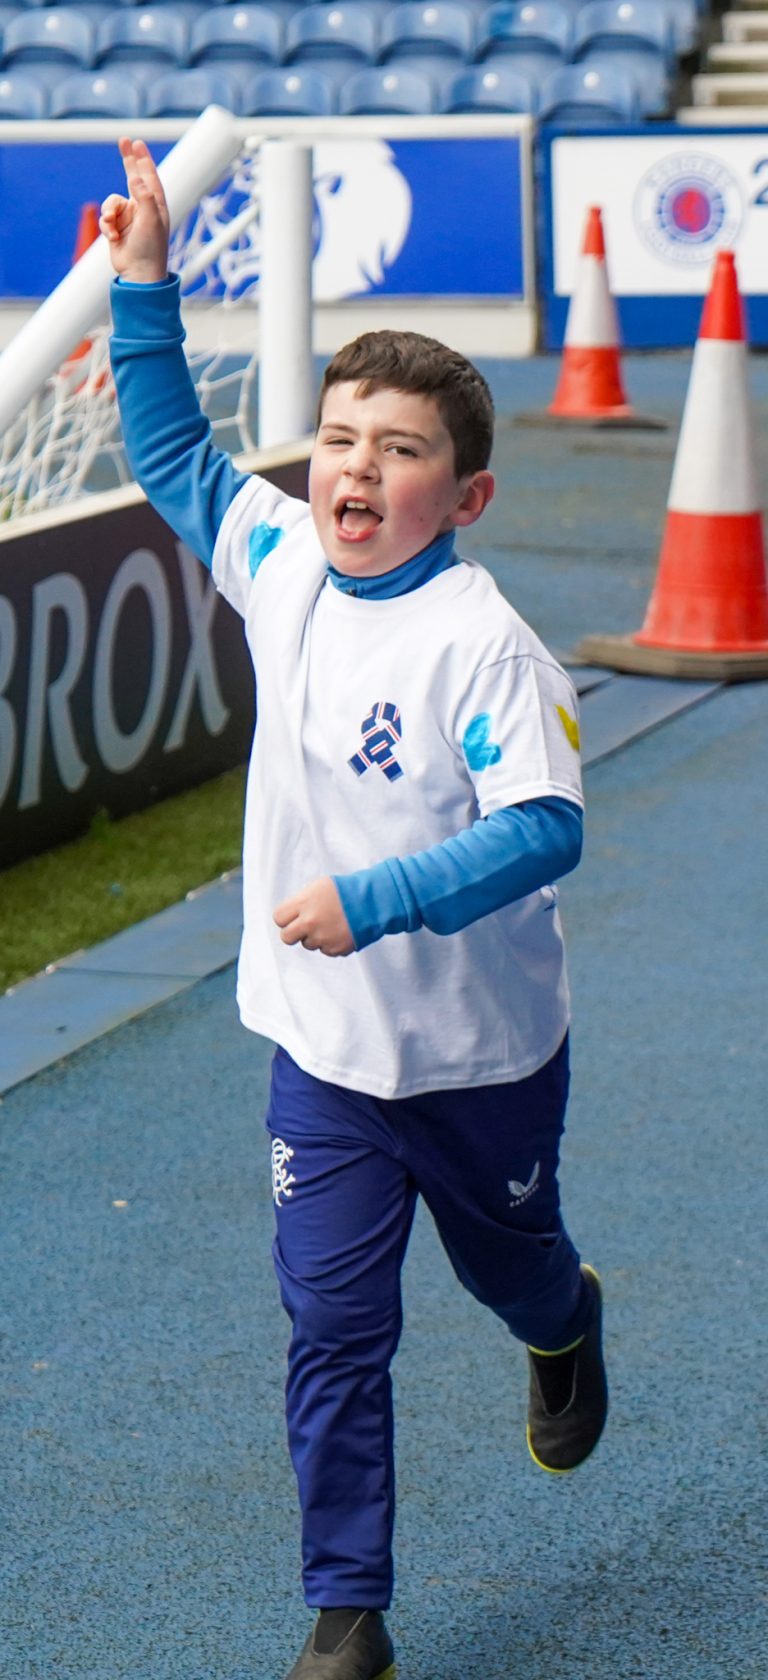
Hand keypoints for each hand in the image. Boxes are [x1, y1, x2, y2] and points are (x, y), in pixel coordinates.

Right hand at [100, 137, 169, 283]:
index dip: (143, 159)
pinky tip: (114, 239)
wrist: (139, 274)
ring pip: (111, 201)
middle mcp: (143, 207)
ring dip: (109, 213)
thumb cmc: (150, 249)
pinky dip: (107, 227)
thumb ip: (145, 197)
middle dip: (128, 161)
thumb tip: (137, 177)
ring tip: (113, 227)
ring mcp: (129, 217)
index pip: (149, 176)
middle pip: (133, 177)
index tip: (137, 143)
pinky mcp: (117, 227)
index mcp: (156, 205)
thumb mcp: (150, 221)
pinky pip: (106, 218)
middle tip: (123, 140)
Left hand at [273, 877, 354, 957]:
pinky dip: (331, 943)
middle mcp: (310, 922)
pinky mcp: (335, 949)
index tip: (294, 916)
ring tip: (331, 923)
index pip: (278, 918)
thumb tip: (289, 917)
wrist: (374, 901)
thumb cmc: (345, 891)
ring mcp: (322, 937)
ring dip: (315, 937)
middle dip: (294, 932)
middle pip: (286, 937)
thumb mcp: (319, 887)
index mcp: (303, 903)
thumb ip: (300, 902)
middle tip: (306, 926)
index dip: (286, 918)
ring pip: (308, 944)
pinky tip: (341, 930)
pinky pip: (325, 950)